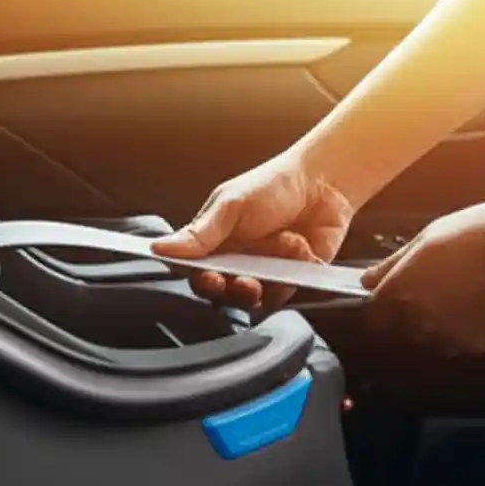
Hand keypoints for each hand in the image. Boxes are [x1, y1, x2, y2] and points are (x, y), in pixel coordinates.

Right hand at [151, 150, 354, 307]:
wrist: (324, 184)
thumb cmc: (273, 186)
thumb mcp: (230, 205)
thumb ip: (199, 232)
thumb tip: (160, 248)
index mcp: (214, 243)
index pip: (193, 272)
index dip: (197, 280)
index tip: (208, 277)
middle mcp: (236, 262)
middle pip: (222, 294)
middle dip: (229, 290)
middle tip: (237, 280)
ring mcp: (263, 273)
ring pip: (252, 302)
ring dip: (258, 291)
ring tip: (266, 271)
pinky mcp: (291, 282)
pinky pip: (285, 296)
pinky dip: (291, 279)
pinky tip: (299, 251)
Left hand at [360, 201, 484, 355]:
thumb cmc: (479, 232)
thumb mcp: (428, 237)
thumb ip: (393, 264)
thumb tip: (369, 280)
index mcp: (402, 290)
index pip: (374, 318)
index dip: (381, 308)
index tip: (391, 298)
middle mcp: (420, 319)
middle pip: (401, 330)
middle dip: (409, 316)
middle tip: (433, 289)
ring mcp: (450, 335)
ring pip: (430, 340)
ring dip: (436, 326)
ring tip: (459, 295)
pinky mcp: (478, 345)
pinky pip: (459, 344)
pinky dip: (464, 330)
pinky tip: (478, 304)